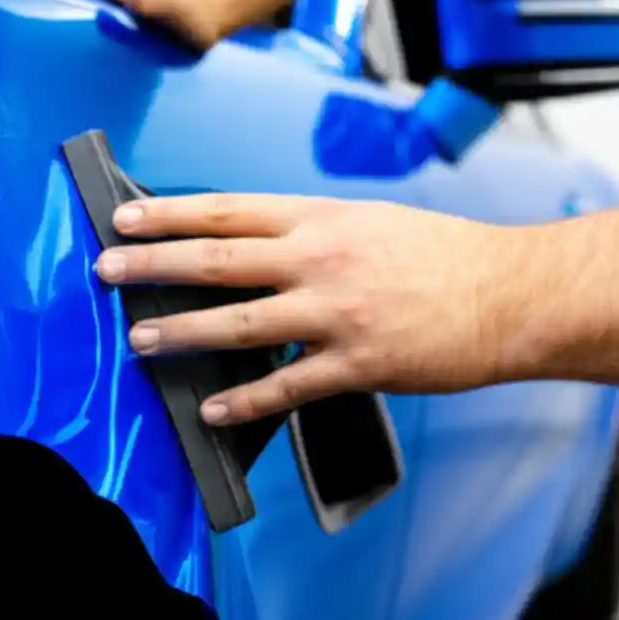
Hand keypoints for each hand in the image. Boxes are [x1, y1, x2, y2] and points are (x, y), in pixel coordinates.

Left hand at [93, 193, 535, 425]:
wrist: (512, 292)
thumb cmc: (439, 254)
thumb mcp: (365, 221)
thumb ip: (304, 233)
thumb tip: (242, 244)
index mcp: (320, 218)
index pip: (226, 209)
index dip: (169, 214)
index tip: (124, 217)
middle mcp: (321, 259)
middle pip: (218, 259)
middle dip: (154, 264)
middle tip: (106, 270)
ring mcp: (337, 313)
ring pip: (241, 324)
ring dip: (183, 332)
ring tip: (140, 339)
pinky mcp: (358, 364)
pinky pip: (287, 387)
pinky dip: (246, 401)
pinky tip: (212, 409)